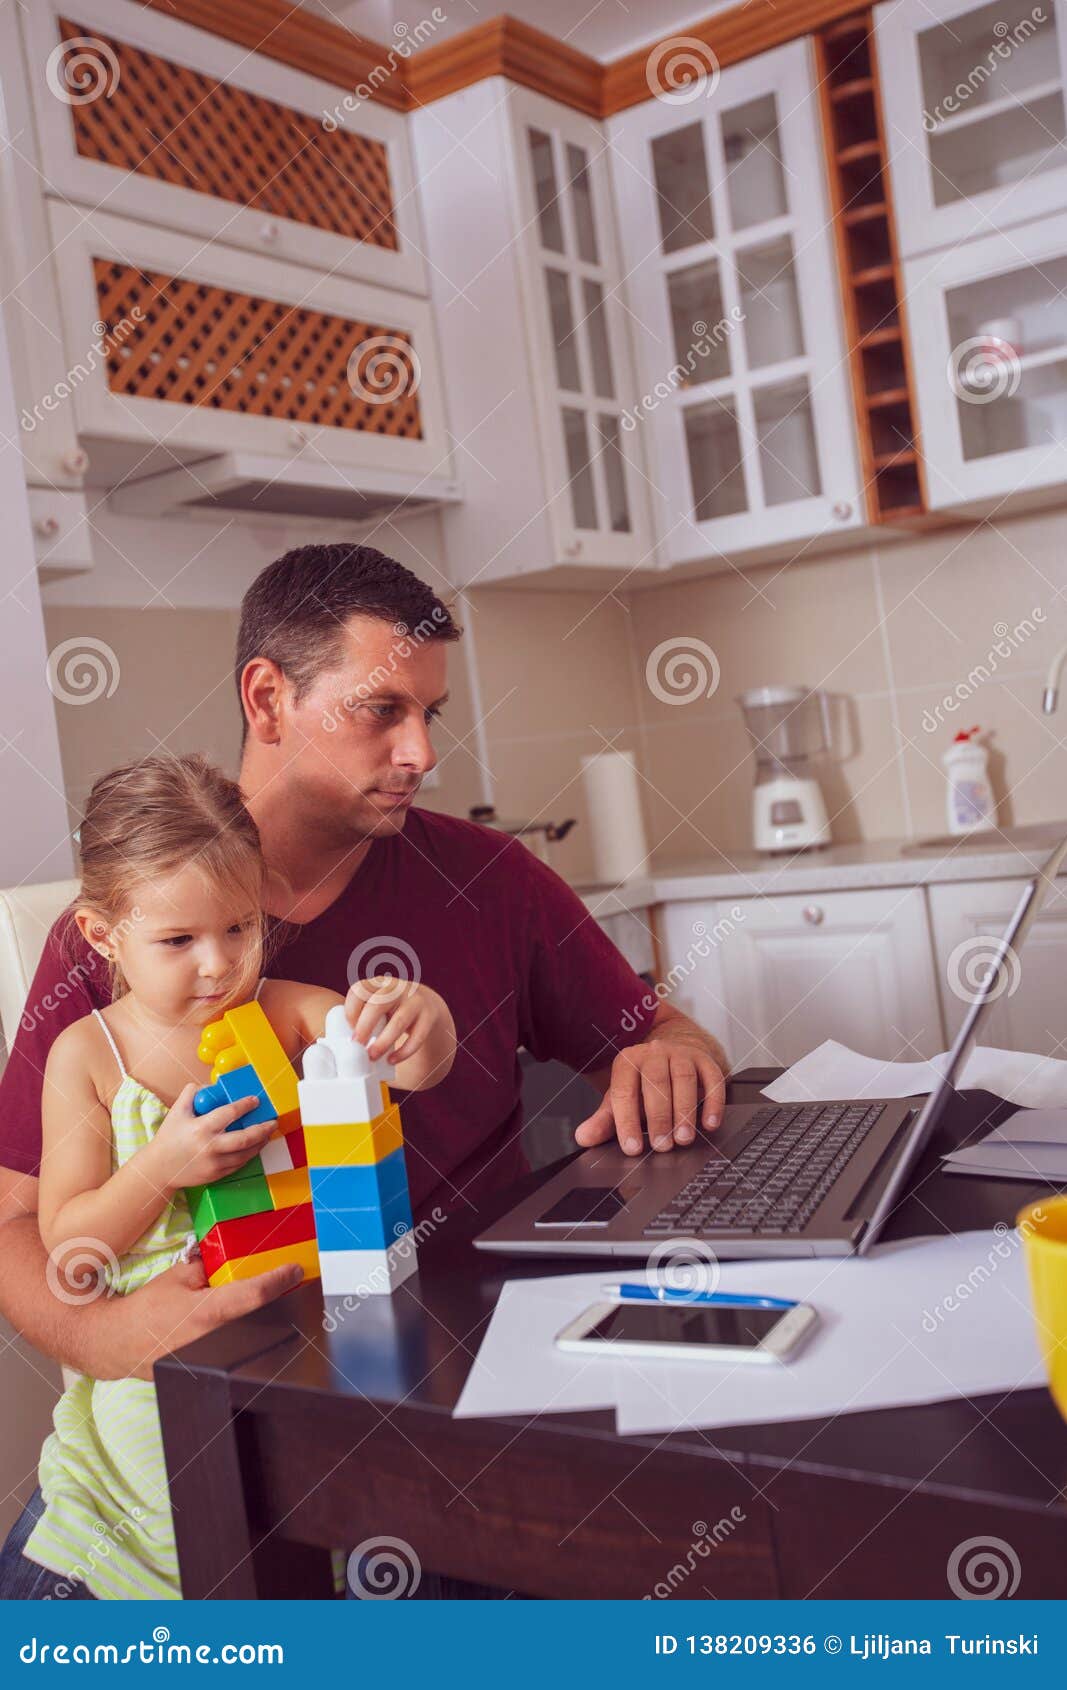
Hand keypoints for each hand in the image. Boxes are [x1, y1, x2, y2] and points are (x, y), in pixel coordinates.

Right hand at [88, 1255, 303, 1381]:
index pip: (255, 1294)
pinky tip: (249, 1323)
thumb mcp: (176, 1277)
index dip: (279, 1281)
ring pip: (251, 1337)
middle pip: (261, 1318)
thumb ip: (205, 1265)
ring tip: (275, 1301)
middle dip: (279, 1301)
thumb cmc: (146, 1309)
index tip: (295, 1269)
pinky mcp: (208, 1366)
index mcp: (209, 1312)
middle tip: (293, 1283)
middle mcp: (215, 1338)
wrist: (118, 1343)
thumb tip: (226, 1255)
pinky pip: (236, 1349)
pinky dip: (246, 1334)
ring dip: (265, 1320)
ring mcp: (212, 1357)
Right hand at [145, 1084, 277, 1191]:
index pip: (229, 1113)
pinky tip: (255, 1146)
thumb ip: (192, 1093)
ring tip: (267, 1133)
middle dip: (262, 1128)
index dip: (245, 1105)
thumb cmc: (169, 1137)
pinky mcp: (217, 1175)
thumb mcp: (177, 1111)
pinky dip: (250, 1154)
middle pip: (244, 1138)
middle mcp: (210, 1146)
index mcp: (201, 1128)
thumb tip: (211, 1085)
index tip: (256, 1100)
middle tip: (272, 1121)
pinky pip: (239, 1164)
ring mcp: (215, 1163)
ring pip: (245, 1153)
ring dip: (260, 1142)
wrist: (159, 1168)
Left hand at [344, 976, 453, 1068]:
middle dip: (365, 1027)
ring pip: (399, 1021)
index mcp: (378, 983)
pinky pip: (418, 1035)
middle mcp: (397, 988)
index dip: (351, 1010)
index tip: (349, 1028)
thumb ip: (360, 1017)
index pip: (360, 990)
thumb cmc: (389, 1011)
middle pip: (378, 1004)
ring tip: (373, 1056)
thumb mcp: (375, 1006)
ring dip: (383, 1042)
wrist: (424, 1006)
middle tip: (356, 1045)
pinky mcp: (429, 1015)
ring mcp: (415, 1000)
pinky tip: (393, 1059)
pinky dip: (404, 1051)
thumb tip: (338, 1044)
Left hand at [574, 1042, 725, 1154]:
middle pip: (656, 1082)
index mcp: (628, 1062)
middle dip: (659, 1117)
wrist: (674, 1055)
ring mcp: (681, 1054)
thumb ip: (604, 1120)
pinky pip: (712, 1078)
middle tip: (662, 1146)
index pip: (624, 1091)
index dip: (627, 1121)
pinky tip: (709, 1124)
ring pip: (683, 1078)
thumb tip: (583, 1137)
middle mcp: (654, 1053)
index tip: (632, 1148)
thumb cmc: (645, 1084)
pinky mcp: (705, 1060)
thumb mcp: (623, 1099)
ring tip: (683, 1139)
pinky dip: (713, 1103)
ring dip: (685, 1111)